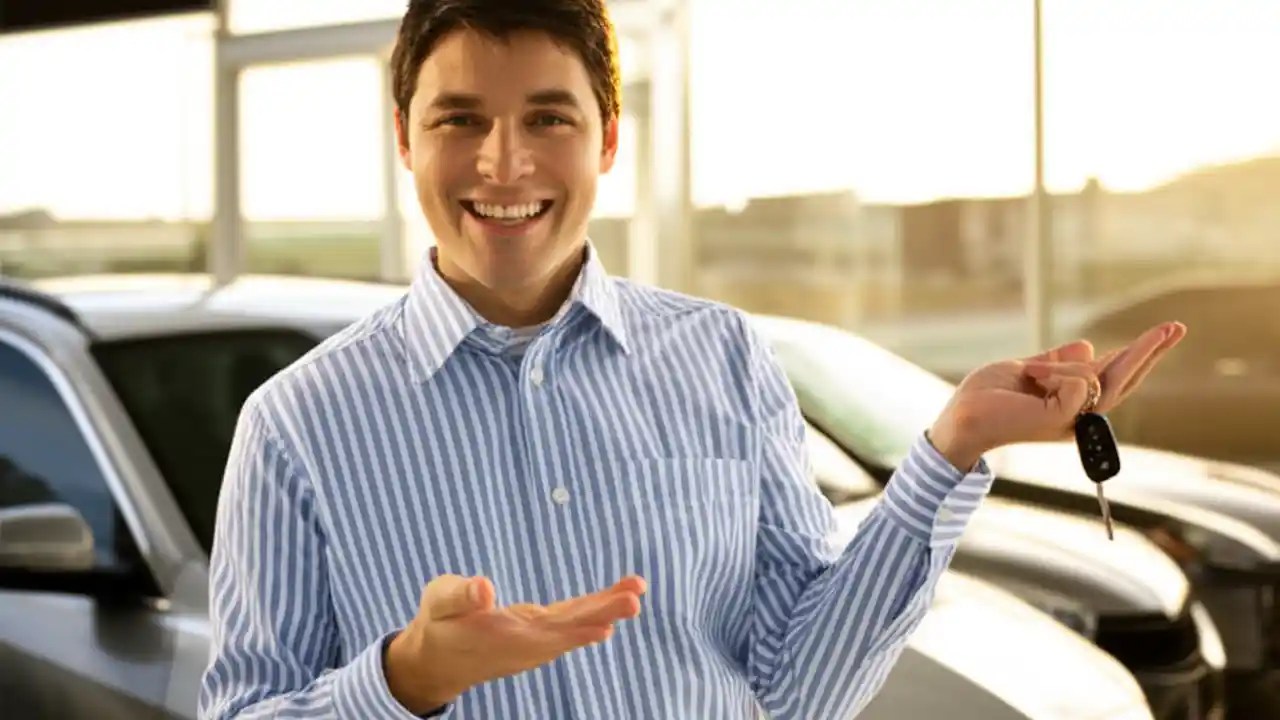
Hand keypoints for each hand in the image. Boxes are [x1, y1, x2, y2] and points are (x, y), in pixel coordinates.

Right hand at [385, 573, 646, 712]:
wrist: (437, 662)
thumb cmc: (437, 625)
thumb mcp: (438, 603)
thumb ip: (459, 596)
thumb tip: (483, 588)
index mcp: (503, 635)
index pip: (547, 628)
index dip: (577, 623)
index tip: (606, 623)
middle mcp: (525, 644)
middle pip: (570, 627)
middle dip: (604, 612)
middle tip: (635, 597)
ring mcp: (533, 644)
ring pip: (574, 628)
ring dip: (605, 612)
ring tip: (634, 595)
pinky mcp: (535, 638)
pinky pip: (568, 629)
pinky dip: (589, 622)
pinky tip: (610, 619)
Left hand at [928, 321, 1186, 469]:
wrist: (961, 417)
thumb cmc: (986, 397)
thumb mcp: (1025, 370)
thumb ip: (1056, 361)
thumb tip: (1088, 345)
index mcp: (1069, 401)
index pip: (1109, 376)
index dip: (1135, 355)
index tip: (1163, 332)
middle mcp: (1075, 413)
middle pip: (1122, 382)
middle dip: (1149, 353)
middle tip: (1175, 327)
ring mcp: (1068, 418)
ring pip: (1106, 383)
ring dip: (1112, 359)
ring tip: (1089, 354)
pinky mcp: (1057, 418)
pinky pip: (1079, 384)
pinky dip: (1060, 371)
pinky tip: (1033, 375)